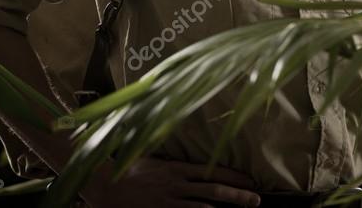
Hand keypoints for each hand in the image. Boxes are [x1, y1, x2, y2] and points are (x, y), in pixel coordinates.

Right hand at [83, 156, 260, 207]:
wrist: (104, 184)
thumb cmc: (130, 170)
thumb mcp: (156, 160)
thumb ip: (175, 163)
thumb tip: (194, 161)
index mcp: (177, 168)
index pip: (212, 171)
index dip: (233, 176)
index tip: (250, 180)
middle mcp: (176, 184)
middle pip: (213, 190)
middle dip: (237, 196)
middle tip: (256, 200)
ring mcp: (168, 201)